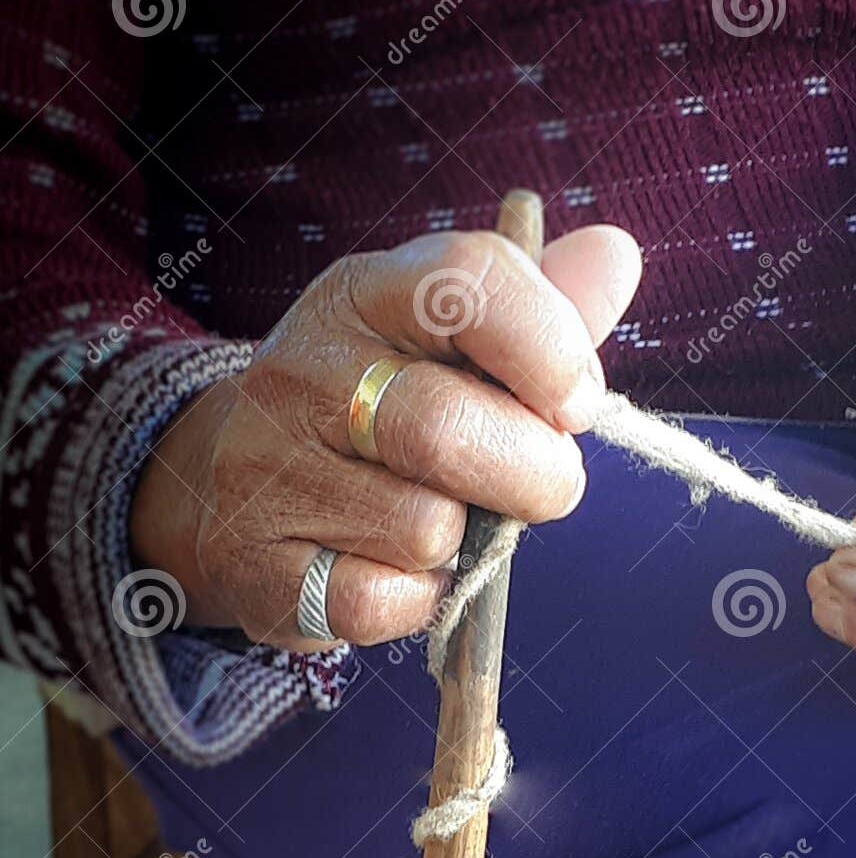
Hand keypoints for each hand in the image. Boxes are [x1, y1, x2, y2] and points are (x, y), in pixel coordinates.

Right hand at [131, 224, 641, 649]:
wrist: (238, 487)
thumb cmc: (381, 410)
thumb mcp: (451, 344)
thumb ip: (542, 310)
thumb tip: (615, 256)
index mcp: (364, 293)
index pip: (469, 281)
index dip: (551, 348)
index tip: (577, 403)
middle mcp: (304, 370)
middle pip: (447, 428)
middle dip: (533, 476)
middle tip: (544, 485)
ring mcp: (268, 468)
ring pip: (424, 529)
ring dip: (465, 544)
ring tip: (443, 522)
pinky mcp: (257, 564)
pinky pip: (382, 601)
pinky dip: (416, 601)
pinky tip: (395, 572)